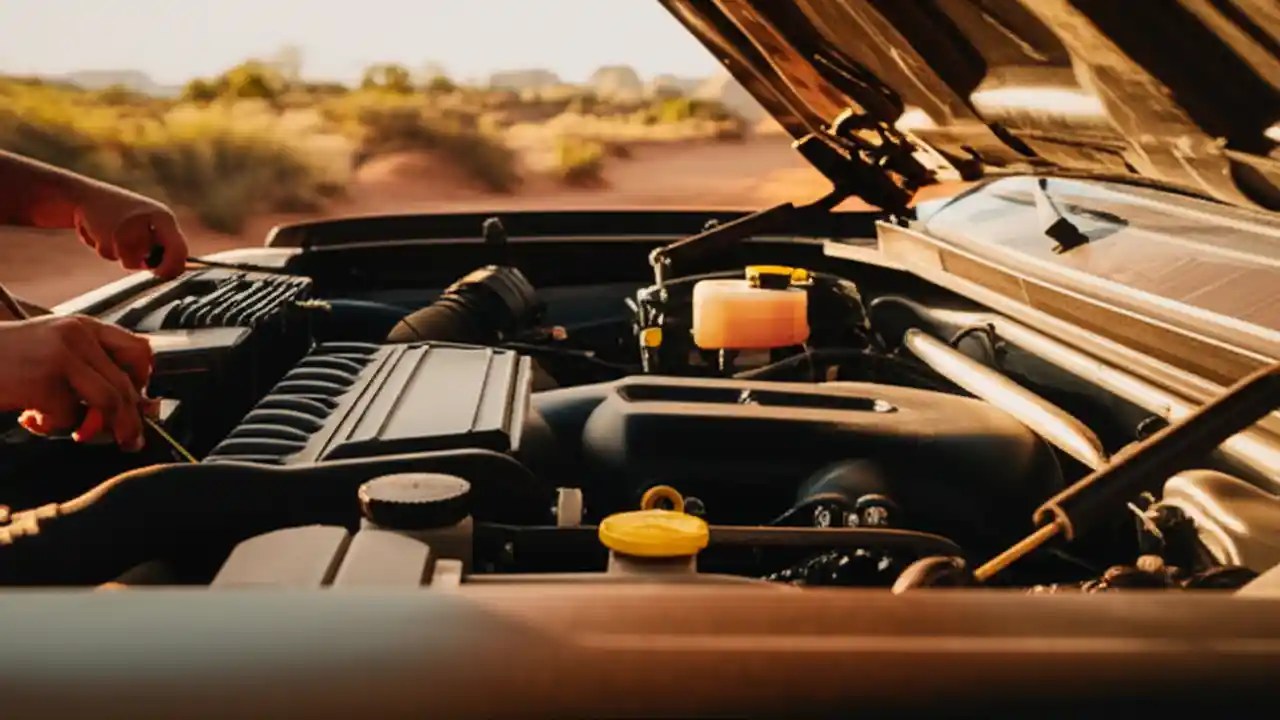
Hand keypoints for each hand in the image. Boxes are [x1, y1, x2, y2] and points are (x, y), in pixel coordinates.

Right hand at [0, 316, 154, 450]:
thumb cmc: (5, 362)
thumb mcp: (53, 354)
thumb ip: (89, 373)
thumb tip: (140, 408)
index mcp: (83, 327)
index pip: (139, 350)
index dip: (144, 381)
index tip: (138, 402)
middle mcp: (77, 336)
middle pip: (126, 384)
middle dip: (130, 419)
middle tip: (129, 440)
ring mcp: (61, 357)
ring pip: (107, 402)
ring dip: (97, 427)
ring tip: (69, 428)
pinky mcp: (43, 381)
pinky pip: (67, 417)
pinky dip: (50, 426)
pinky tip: (28, 416)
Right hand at [73, 188, 188, 279]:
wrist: (84, 195)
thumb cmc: (121, 213)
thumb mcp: (148, 222)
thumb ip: (161, 243)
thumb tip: (172, 270)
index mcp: (163, 216)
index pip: (179, 251)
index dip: (173, 269)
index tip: (162, 274)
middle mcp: (147, 220)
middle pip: (151, 261)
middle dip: (141, 263)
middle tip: (129, 245)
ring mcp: (126, 226)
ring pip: (129, 262)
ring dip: (119, 255)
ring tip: (113, 234)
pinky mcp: (104, 232)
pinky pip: (108, 255)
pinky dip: (102, 248)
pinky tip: (100, 231)